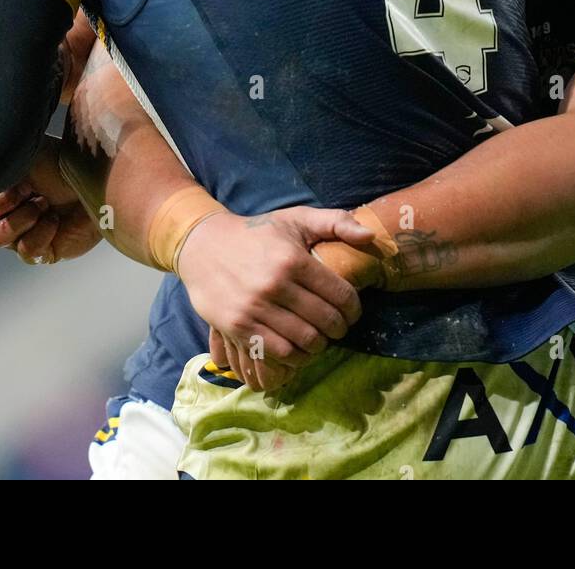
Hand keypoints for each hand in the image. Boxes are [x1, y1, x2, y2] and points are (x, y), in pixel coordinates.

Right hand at [0, 138, 101, 264]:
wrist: (97, 180)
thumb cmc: (64, 165)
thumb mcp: (26, 158)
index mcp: (2, 197)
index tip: (16, 184)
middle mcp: (11, 219)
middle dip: (7, 208)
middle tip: (32, 193)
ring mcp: (27, 236)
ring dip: (23, 219)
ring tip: (45, 204)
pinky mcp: (45, 251)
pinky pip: (27, 250)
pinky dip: (40, 232)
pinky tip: (55, 219)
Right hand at [178, 207, 372, 390]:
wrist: (203, 245)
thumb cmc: (257, 233)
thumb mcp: (296, 218)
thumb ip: (337, 222)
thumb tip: (370, 236)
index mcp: (293, 260)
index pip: (340, 295)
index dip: (354, 309)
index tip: (353, 312)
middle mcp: (274, 285)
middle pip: (324, 321)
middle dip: (339, 329)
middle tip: (339, 328)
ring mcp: (254, 308)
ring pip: (303, 341)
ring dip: (318, 345)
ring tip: (319, 338)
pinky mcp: (237, 326)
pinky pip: (276, 352)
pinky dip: (294, 356)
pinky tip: (297, 348)